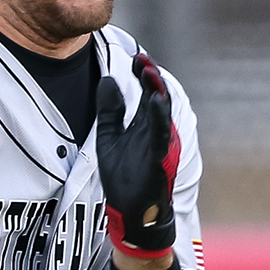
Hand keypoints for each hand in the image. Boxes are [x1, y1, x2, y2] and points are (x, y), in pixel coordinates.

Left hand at [97, 52, 179, 258]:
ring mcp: (159, 144)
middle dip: (149, 75)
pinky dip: (160, 117)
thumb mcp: (108, 139)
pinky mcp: (159, 158)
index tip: (134, 55)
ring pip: (161, 112)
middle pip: (156, 96)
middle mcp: (155, 130)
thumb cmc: (125, 179)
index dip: (141, 73)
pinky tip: (156, 100)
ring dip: (156, 90)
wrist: (132, 215)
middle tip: (141, 56)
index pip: (145, 92)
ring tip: (148, 70)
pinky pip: (160, 135)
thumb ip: (109, 111)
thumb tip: (108, 79)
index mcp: (144, 125)